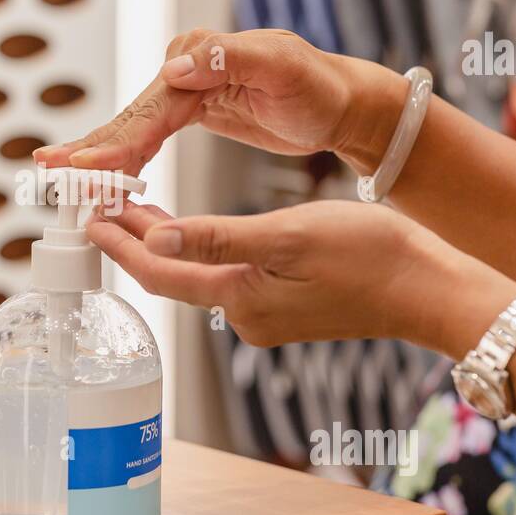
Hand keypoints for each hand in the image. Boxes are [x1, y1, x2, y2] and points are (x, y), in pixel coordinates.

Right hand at [34, 29, 404, 175]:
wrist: (342, 101)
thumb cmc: (320, 87)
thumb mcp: (282, 69)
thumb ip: (226, 60)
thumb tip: (173, 68)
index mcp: (201, 54)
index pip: (150, 106)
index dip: (119, 141)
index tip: (88, 168)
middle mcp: (187, 65)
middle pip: (132, 114)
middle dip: (93, 147)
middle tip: (51, 170)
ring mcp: (186, 86)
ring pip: (134, 125)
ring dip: (99, 152)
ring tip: (57, 172)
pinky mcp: (192, 107)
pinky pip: (148, 132)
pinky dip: (124, 153)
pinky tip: (102, 171)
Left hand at [85, 200, 515, 356]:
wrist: (428, 289)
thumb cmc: (369, 255)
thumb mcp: (289, 235)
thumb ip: (217, 237)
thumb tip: (153, 239)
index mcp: (239, 296)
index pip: (158, 269)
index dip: (119, 240)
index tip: (87, 211)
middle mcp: (243, 314)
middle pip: (170, 273)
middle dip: (132, 237)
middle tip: (98, 199)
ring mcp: (262, 315)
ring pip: (195, 274)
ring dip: (163, 240)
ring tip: (131, 204)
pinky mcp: (281, 308)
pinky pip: (224, 276)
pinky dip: (199, 248)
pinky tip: (191, 226)